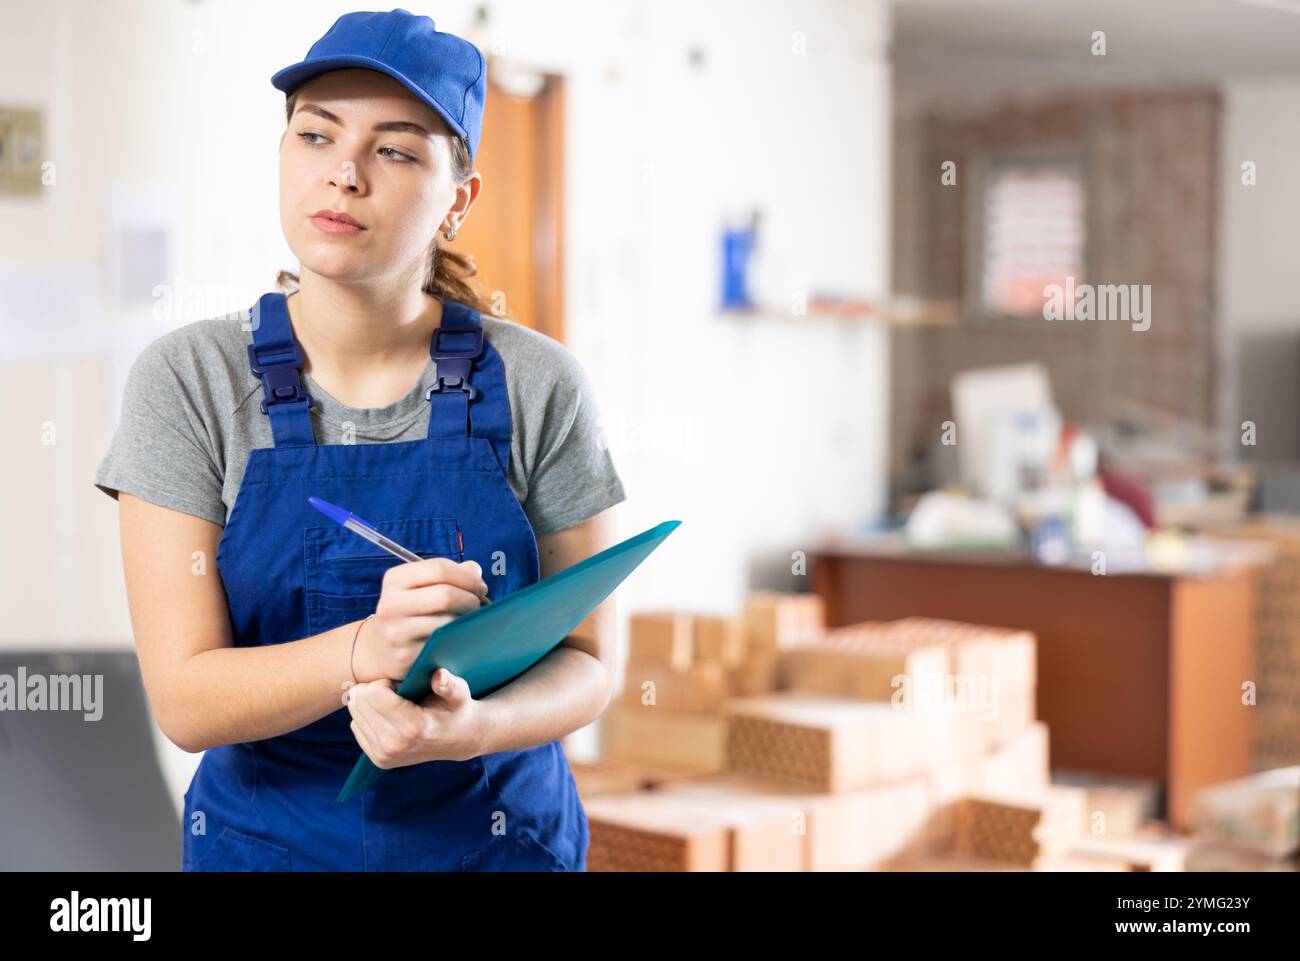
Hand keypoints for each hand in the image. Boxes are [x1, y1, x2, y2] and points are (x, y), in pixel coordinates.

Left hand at [345, 668, 488, 767]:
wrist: (458, 740)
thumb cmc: (456, 709)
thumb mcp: (458, 693)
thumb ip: (448, 684)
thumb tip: (439, 676)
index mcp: (412, 727)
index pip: (373, 693)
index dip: (384, 681)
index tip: (400, 684)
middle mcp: (394, 745)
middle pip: (360, 702)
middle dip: (373, 690)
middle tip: (395, 692)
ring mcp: (384, 755)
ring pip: (355, 713)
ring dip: (369, 703)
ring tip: (392, 704)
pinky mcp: (378, 760)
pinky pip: (356, 726)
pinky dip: (367, 717)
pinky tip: (388, 716)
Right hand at [352, 558, 487, 682]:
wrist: (381, 650)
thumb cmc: (410, 612)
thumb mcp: (420, 587)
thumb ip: (449, 574)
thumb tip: (475, 570)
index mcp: (395, 579)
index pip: (439, 569)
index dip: (467, 576)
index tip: (479, 586)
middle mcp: (392, 604)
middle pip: (445, 595)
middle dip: (471, 598)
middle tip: (478, 603)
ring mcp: (396, 632)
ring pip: (447, 621)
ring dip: (467, 619)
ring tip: (470, 619)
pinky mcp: (406, 656)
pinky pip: (444, 644)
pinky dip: (458, 637)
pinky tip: (461, 634)